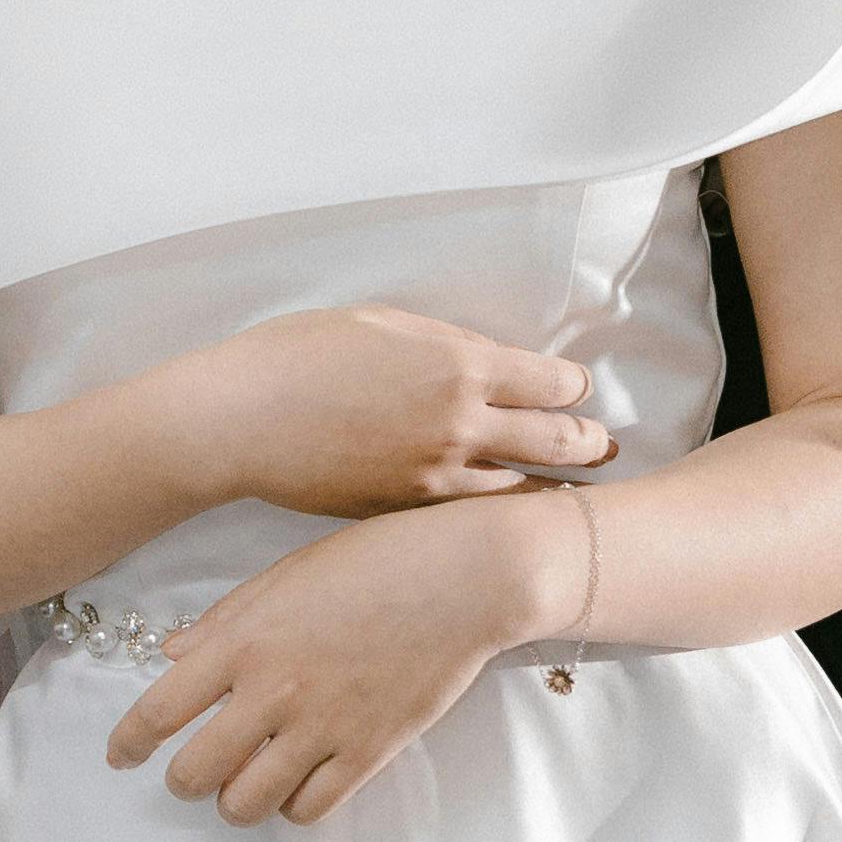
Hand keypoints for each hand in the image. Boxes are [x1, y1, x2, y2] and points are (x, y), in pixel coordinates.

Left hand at [107, 499, 573, 825]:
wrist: (467, 575)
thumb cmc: (377, 560)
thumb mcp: (287, 575)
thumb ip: (224, 621)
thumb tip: (171, 657)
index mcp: (244, 640)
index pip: (159, 711)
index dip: (128, 744)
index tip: (120, 757)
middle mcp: (274, 691)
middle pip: (194, 774)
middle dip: (184, 780)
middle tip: (194, 771)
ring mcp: (322, 726)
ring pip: (247, 804)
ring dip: (237, 799)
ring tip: (249, 780)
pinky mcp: (369, 751)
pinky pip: (309, 810)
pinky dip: (293, 806)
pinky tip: (298, 782)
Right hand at [175, 302, 607, 520]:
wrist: (239, 421)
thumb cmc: (300, 355)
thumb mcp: (384, 324)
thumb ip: (449, 343)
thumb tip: (493, 360)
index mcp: (460, 367)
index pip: (554, 383)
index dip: (573, 386)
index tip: (576, 389)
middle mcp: (460, 426)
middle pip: (557, 442)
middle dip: (587, 443)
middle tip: (602, 447)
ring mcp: (435, 478)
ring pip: (522, 491)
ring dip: (553, 489)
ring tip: (574, 491)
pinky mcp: (406, 513)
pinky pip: (470, 516)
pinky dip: (498, 515)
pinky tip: (508, 516)